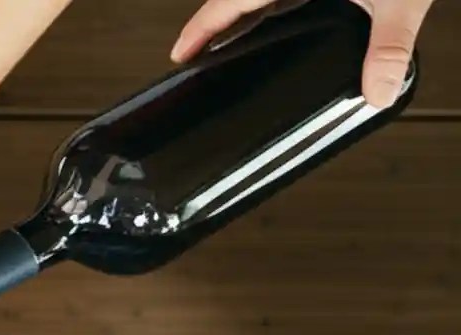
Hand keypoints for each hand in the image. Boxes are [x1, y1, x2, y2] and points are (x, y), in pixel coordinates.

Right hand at [171, 0, 434, 107]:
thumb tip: (377, 90)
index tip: (180, 51)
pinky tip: (279, 24)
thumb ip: (391, 45)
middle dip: (212, 25)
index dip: (201, 27)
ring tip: (225, 44)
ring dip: (239, 14)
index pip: (232, 0)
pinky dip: (269, 7)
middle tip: (194, 55)